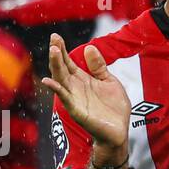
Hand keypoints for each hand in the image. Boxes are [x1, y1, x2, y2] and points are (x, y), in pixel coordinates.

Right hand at [40, 32, 130, 151]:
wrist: (119, 131)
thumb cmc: (113, 109)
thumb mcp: (108, 81)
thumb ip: (98, 66)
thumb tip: (89, 47)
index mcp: (82, 80)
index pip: (68, 62)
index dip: (62, 49)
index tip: (56, 36)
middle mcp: (75, 88)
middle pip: (61, 68)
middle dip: (57, 54)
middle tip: (54, 40)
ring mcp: (74, 98)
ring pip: (60, 80)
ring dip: (55, 66)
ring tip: (53, 51)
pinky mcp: (76, 110)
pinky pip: (64, 98)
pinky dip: (56, 89)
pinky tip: (49, 81)